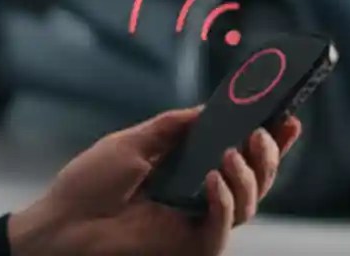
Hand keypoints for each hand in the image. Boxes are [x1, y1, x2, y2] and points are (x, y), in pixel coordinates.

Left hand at [7, 106, 301, 255]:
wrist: (61, 223)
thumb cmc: (90, 184)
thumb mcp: (133, 142)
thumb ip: (173, 127)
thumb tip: (209, 108)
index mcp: (190, 170)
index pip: (240, 155)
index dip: (270, 139)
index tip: (288, 116)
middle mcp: (201, 198)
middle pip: (256, 180)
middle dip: (269, 154)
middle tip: (264, 132)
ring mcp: (197, 224)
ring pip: (249, 204)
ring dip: (248, 176)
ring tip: (231, 153)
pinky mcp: (190, 247)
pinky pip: (221, 229)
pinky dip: (224, 203)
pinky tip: (213, 180)